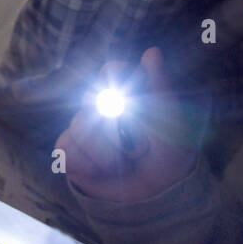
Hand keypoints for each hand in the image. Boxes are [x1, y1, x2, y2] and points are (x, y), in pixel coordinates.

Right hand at [54, 47, 202, 203]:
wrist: (157, 191)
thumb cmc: (172, 151)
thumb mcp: (176, 121)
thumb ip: (161, 87)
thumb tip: (151, 52)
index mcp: (129, 91)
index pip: (111, 72)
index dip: (114, 82)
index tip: (128, 103)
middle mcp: (104, 106)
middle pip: (90, 102)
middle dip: (115, 132)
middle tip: (138, 149)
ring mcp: (85, 128)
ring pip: (78, 129)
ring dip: (106, 154)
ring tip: (124, 164)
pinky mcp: (72, 151)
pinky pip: (66, 151)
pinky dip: (88, 166)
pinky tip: (105, 172)